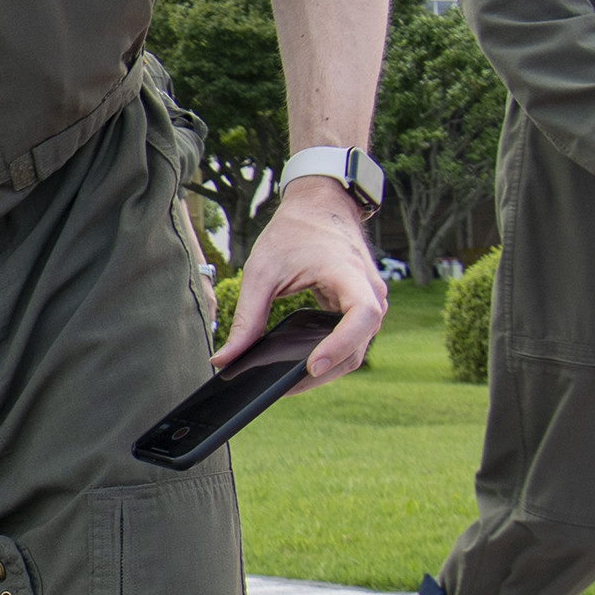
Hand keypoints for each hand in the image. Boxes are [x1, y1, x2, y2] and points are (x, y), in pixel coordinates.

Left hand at [221, 175, 386, 388]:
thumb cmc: (293, 233)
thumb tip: (224, 360)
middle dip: (325, 370)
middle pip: (358, 344)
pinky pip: (352, 340)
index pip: (362, 317)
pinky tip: (302, 366)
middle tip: (284, 388)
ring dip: (329, 368)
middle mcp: (370, 291)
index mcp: (350, 274)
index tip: (312, 365)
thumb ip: (246, 319)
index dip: (340, 344)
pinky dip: (331, 355)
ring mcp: (370, 301)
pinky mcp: (361, 308)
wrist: (320, 206)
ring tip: (289, 384)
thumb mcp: (262, 272)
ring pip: (357, 348)